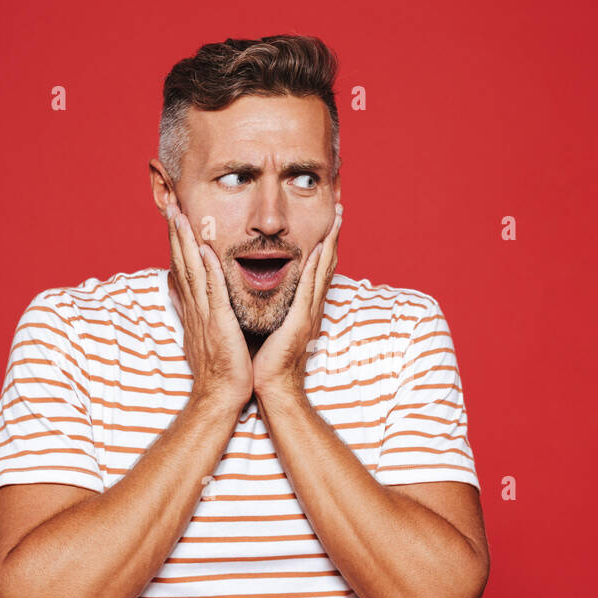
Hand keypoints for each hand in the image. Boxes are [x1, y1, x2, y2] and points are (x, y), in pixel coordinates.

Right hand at [166, 203, 252, 411]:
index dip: (177, 242)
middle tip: (171, 205)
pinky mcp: (218, 324)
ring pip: (193, 272)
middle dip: (176, 234)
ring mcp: (204, 315)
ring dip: (186, 244)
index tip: (174, 217)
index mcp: (194, 308)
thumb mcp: (201, 332)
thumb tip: (175, 287)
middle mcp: (195, 308)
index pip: (182, 269)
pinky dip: (208, 271)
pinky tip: (204, 250)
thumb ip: (191, 307)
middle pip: (182, 264)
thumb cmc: (218, 367)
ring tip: (181, 217)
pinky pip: (212, 292)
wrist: (221, 395)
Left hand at [252, 202, 341, 397]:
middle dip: (333, 237)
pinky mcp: (300, 322)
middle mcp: (309, 307)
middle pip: (325, 265)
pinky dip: (315, 269)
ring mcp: (308, 314)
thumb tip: (259, 289)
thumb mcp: (270, 325)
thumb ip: (272, 306)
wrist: (272, 387)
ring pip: (321, 272)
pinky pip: (308, 290)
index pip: (315, 270)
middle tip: (339, 210)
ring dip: (330, 245)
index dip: (323, 245)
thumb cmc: (266, 361)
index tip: (327, 222)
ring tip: (336, 220)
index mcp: (302, 307)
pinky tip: (318, 251)